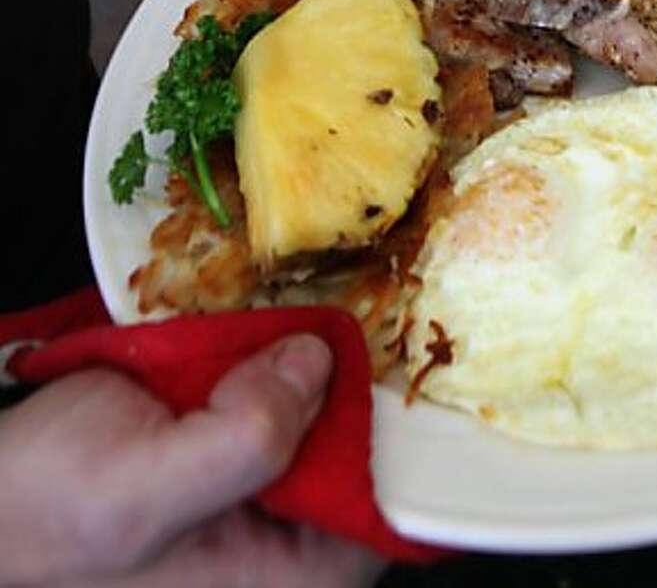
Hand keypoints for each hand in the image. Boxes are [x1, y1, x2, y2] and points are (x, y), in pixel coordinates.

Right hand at [0, 336, 382, 586]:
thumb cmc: (45, 514)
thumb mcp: (141, 493)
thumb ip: (242, 439)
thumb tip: (318, 361)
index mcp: (289, 575)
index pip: (391, 506)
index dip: (407, 430)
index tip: (408, 350)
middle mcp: (292, 534)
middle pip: (369, 440)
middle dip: (359, 370)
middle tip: (356, 300)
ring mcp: (269, 477)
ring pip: (330, 396)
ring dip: (316, 344)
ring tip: (309, 299)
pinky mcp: (242, 428)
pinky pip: (284, 375)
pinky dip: (274, 337)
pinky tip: (263, 316)